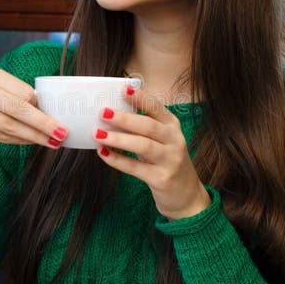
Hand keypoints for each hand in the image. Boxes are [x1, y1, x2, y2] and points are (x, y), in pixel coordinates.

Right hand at [0, 66, 67, 147]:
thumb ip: (8, 92)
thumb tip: (43, 109)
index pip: (23, 91)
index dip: (40, 105)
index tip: (55, 115)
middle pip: (20, 109)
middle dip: (45, 123)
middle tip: (63, 133)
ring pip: (11, 126)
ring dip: (35, 136)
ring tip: (52, 142)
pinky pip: (0, 138)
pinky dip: (18, 141)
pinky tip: (29, 143)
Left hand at [94, 86, 209, 219]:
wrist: (186, 194)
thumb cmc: (166, 160)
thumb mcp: (162, 140)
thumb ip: (144, 127)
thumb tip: (112, 112)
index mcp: (172, 126)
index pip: (157, 108)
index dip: (140, 98)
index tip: (123, 89)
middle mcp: (174, 141)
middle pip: (148, 126)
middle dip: (125, 118)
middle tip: (103, 112)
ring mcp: (170, 161)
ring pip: (143, 146)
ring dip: (119, 139)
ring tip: (98, 133)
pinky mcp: (161, 179)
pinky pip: (135, 168)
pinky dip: (117, 160)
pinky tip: (103, 153)